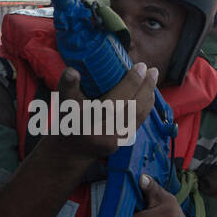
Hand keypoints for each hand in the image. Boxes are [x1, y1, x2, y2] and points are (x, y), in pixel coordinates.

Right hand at [39, 61, 156, 162]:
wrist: (71, 150)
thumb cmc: (68, 120)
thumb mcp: (63, 102)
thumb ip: (67, 86)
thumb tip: (73, 71)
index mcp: (86, 124)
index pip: (114, 102)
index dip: (129, 84)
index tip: (139, 66)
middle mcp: (102, 135)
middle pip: (131, 109)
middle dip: (144, 88)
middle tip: (152, 70)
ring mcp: (114, 141)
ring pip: (137, 116)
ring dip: (148, 96)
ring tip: (152, 77)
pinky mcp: (121, 143)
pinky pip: (138, 122)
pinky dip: (145, 106)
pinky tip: (149, 94)